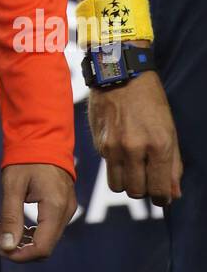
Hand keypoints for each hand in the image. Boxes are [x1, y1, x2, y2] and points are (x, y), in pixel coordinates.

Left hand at [0, 163, 76, 261]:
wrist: (43, 137)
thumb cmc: (26, 158)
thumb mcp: (13, 185)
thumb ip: (11, 216)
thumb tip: (7, 246)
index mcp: (56, 207)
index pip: (42, 248)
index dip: (20, 255)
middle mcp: (66, 212)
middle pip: (45, 247)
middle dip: (19, 248)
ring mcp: (67, 209)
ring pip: (46, 238)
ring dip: (23, 240)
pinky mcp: (63, 206)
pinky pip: (49, 227)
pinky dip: (31, 231)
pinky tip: (13, 223)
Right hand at [88, 70, 181, 205]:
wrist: (119, 74)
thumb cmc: (150, 100)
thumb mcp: (169, 130)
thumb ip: (173, 164)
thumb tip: (173, 194)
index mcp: (158, 145)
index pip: (158, 190)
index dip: (161, 198)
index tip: (161, 195)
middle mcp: (134, 148)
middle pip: (136, 192)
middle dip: (143, 190)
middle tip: (147, 179)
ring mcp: (113, 146)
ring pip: (118, 186)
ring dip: (126, 183)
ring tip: (133, 170)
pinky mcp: (98, 143)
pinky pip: (108, 167)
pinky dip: (115, 166)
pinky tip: (121, 149)